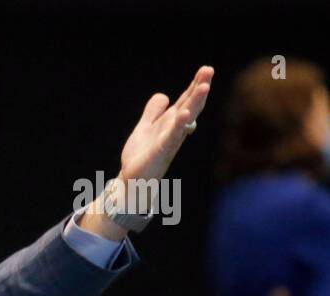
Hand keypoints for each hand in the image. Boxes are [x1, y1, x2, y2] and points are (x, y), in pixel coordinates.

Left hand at [79, 65, 213, 240]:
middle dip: (199, 88)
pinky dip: (178, 125)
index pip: (185, 101)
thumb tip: (163, 95)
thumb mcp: (145, 127)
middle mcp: (174, 131)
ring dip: (195, 103)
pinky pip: (171, 137)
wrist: (132, 181)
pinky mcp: (160, 152)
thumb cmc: (142, 156)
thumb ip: (153, 112)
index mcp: (171, 123)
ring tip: (204, 86)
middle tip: (209, 70)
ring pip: (185, 119)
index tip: (206, 69)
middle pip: (190, 106)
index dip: (195, 85)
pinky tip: (183, 113)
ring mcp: (169, 141)